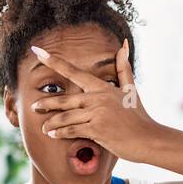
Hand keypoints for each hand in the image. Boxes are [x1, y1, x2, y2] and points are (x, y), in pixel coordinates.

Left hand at [30, 39, 164, 162]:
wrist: (149, 139)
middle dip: (46, 103)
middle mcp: (98, 98)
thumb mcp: (131, 89)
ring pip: (65, 117)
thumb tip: (123, 44)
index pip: (73, 71)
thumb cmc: (139, 116)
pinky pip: (72, 130)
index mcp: (102, 87)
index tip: (37, 51)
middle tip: (33, 107)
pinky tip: (53, 135)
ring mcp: (97, 114)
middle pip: (64, 99)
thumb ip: (123, 68)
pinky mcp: (97, 130)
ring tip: (44, 128)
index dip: (54, 61)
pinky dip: (60, 133)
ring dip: (51, 123)